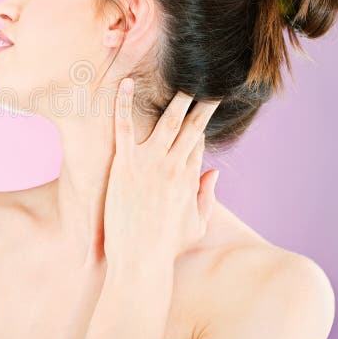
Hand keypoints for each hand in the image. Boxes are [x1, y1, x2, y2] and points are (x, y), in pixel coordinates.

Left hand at [102, 78, 220, 264]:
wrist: (141, 261)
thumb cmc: (166, 247)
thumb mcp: (196, 224)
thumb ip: (206, 197)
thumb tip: (214, 173)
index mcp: (189, 179)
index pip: (198, 142)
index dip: (202, 122)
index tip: (208, 103)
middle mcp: (173, 166)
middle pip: (191, 126)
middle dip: (201, 102)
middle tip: (207, 80)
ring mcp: (149, 164)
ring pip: (166, 121)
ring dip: (176, 97)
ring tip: (182, 77)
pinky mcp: (125, 165)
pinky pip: (123, 127)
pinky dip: (124, 103)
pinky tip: (126, 83)